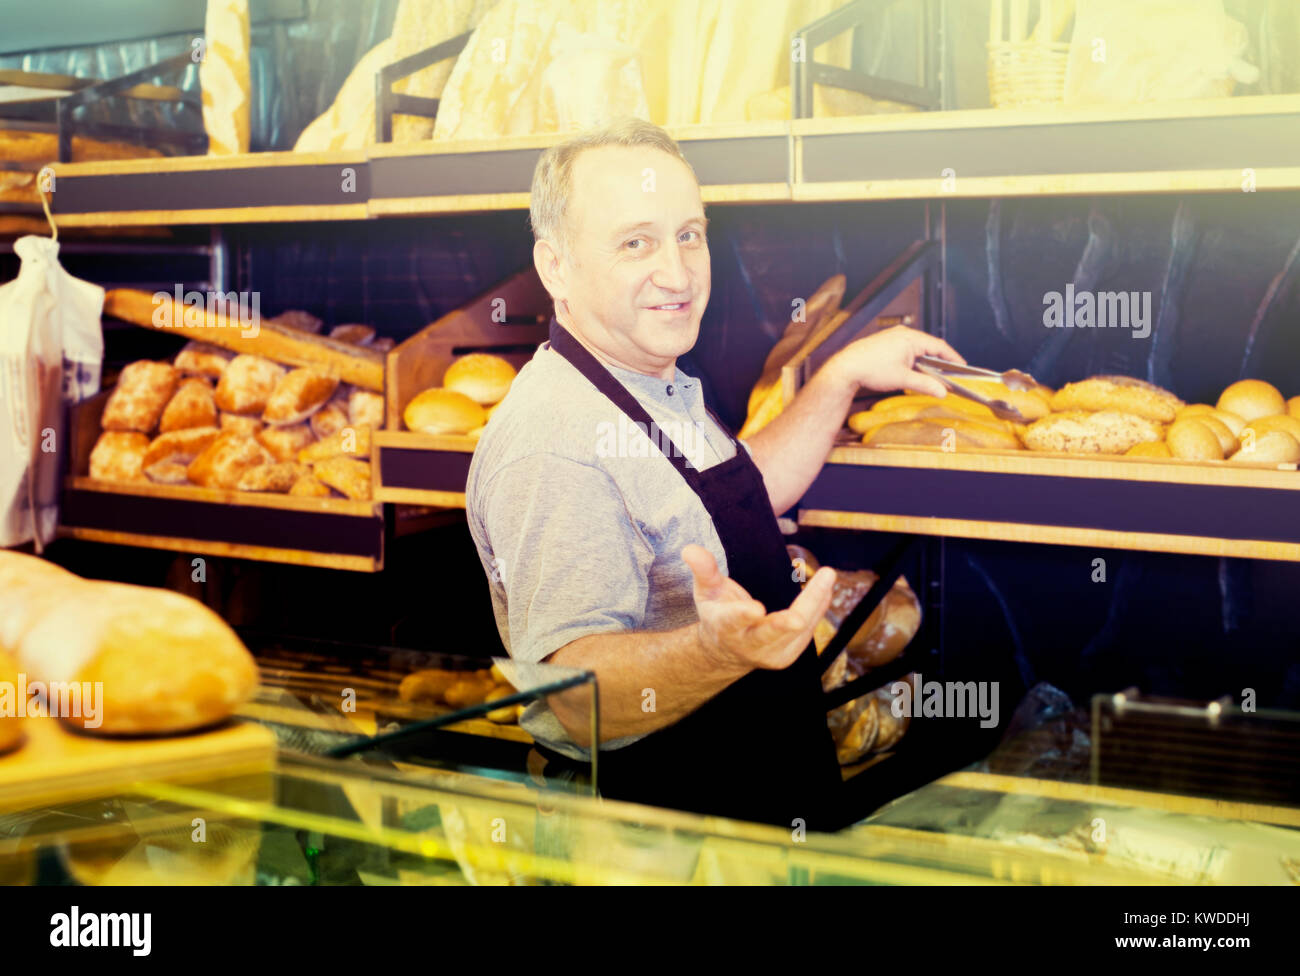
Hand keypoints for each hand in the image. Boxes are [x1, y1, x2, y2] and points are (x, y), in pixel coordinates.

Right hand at [682, 544, 835, 672]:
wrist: (726, 652)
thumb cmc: (717, 614)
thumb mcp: (706, 591)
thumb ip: (704, 570)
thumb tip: (690, 549)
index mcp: (725, 626)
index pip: (733, 621)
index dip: (744, 615)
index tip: (756, 608)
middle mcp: (749, 644)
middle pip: (772, 632)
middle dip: (787, 622)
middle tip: (800, 614)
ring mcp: (771, 653)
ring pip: (799, 629)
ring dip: (815, 602)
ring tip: (827, 575)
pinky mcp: (789, 653)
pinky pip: (809, 629)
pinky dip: (819, 606)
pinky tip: (826, 587)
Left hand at [824, 324, 965, 398]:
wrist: (845, 368)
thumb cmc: (870, 369)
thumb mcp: (903, 379)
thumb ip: (925, 384)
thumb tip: (942, 391)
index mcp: (911, 338)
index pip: (939, 346)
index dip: (953, 358)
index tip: (962, 367)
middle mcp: (903, 333)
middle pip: (929, 346)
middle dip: (940, 361)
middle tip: (949, 374)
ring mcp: (893, 337)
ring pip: (917, 348)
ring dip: (926, 361)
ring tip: (932, 375)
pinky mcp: (885, 343)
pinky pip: (906, 349)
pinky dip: (914, 360)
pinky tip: (913, 371)